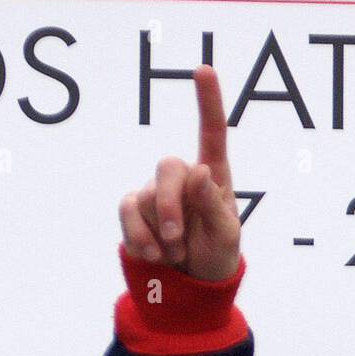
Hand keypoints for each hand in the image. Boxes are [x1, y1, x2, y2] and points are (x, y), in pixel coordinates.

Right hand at [118, 65, 241, 280]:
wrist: (190, 286)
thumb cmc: (216, 255)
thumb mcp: (226, 236)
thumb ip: (213, 205)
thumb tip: (198, 170)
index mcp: (214, 177)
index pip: (211, 133)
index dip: (208, 102)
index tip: (203, 70)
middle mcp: (183, 178)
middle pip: (168, 167)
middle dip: (170, 206)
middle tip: (178, 241)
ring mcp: (156, 191)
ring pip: (147, 197)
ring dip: (161, 233)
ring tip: (176, 253)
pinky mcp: (135, 209)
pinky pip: (128, 211)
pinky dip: (139, 236)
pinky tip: (152, 254)